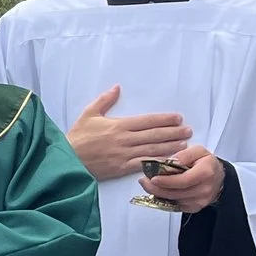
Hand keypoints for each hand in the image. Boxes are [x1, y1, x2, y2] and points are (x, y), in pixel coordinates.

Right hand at [66, 84, 192, 181]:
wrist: (68, 160)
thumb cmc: (77, 137)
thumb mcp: (88, 114)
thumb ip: (104, 100)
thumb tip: (117, 87)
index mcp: (119, 125)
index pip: (147, 121)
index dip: (164, 119)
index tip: (177, 118)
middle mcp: (125, 139)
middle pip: (154, 135)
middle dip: (173, 132)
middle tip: (188, 130)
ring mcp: (125, 155)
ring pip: (153, 149)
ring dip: (171, 146)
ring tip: (185, 144)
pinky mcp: (122, 168)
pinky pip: (144, 164)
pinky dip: (158, 162)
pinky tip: (169, 161)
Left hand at [140, 143, 227, 213]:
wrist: (218, 178)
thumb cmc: (206, 163)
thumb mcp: (198, 151)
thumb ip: (184, 154)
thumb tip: (170, 161)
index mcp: (205, 173)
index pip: (183, 180)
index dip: (166, 181)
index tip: (153, 178)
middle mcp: (204, 189)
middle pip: (175, 193)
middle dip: (156, 188)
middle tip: (144, 181)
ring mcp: (199, 201)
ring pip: (173, 200)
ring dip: (158, 194)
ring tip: (148, 185)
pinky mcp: (194, 208)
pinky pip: (175, 205)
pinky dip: (164, 199)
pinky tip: (158, 191)